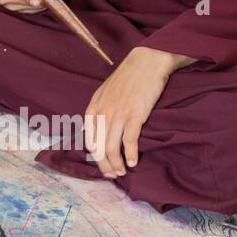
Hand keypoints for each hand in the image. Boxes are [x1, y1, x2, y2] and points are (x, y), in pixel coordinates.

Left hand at [82, 46, 192, 176]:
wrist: (147, 61)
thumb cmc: (128, 78)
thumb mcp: (104, 93)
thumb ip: (98, 111)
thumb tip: (93, 130)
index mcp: (93, 110)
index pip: (89, 141)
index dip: (95, 157)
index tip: (103, 166)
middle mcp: (102, 114)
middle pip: (99, 148)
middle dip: (105, 165)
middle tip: (113, 175)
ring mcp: (118, 115)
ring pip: (112, 147)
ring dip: (117, 163)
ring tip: (123, 171)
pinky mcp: (135, 114)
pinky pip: (129, 140)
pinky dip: (131, 154)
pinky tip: (134, 162)